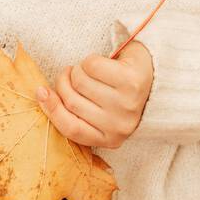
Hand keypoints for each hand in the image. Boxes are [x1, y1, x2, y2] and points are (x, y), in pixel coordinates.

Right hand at [36, 40, 153, 148]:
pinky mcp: (131, 82)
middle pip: (72, 102)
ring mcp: (126, 105)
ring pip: (80, 82)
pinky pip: (92, 66)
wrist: (160, 76)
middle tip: (69, 74)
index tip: (40, 92)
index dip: (51, 109)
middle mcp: (118, 126)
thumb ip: (79, 115)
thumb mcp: (103, 114)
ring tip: (88, 70)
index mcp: (109, 139)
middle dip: (64, 82)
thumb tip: (43, 97)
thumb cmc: (124, 95)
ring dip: (79, 70)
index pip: (71, 128)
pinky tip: (102, 63)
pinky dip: (91, 60)